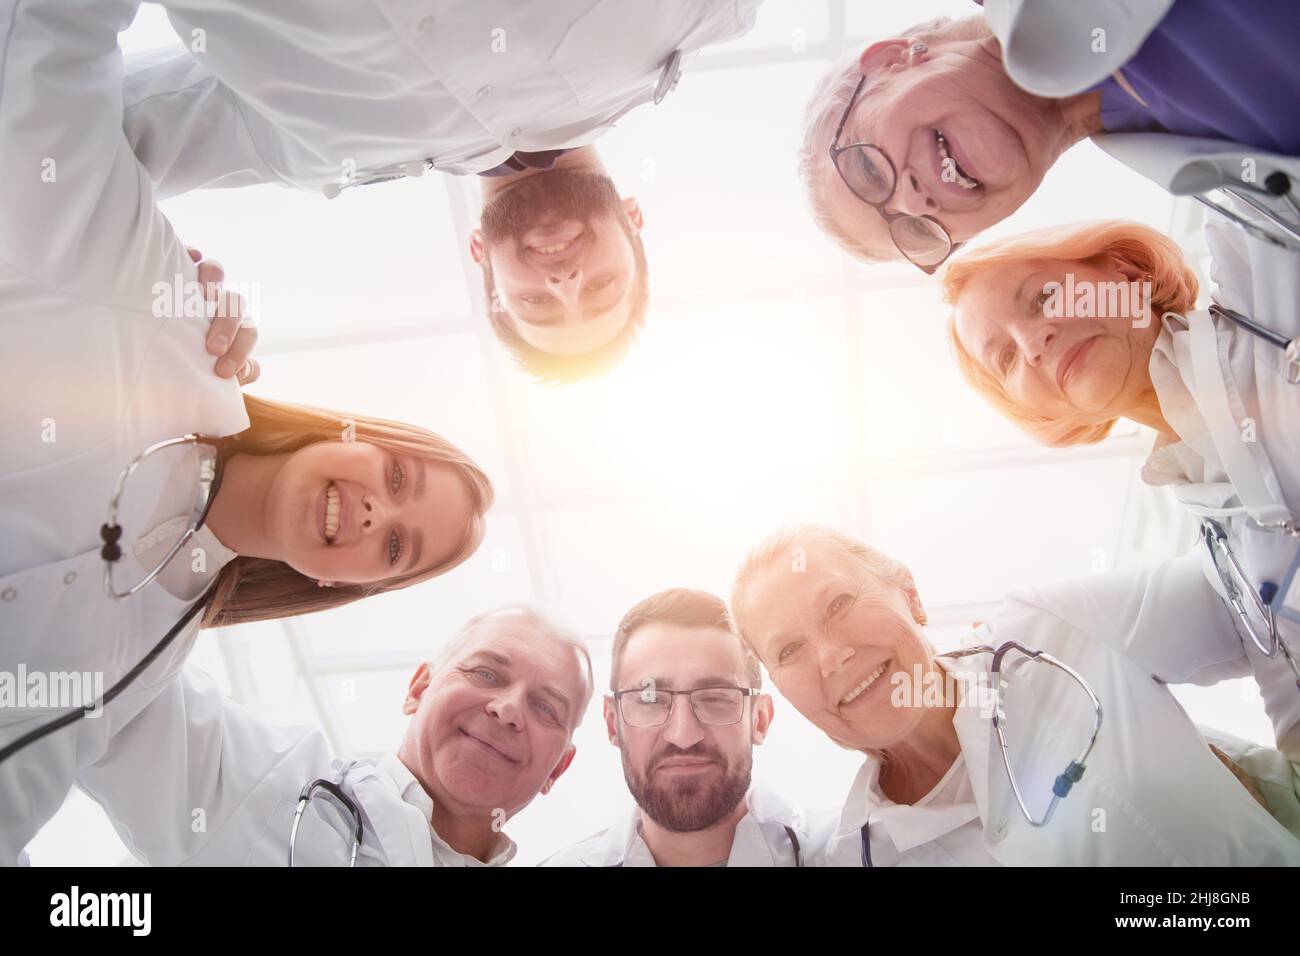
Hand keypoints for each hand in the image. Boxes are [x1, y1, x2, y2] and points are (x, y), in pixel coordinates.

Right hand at [188, 246, 259, 384]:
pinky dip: (191, 252)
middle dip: (227, 326)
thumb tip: (242, 374)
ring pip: (216, 272)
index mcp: (234, 327)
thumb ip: (229, 373)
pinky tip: (191, 256)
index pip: (248, 334)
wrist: (154, 344)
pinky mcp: (177, 267)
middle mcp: (220, 302)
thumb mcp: (205, 373)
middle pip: (235, 303)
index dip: (241, 352)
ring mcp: (200, 283)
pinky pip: (188, 253)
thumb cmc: (187, 360)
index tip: (224, 373)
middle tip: (213, 348)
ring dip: (213, 280)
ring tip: (204, 295)